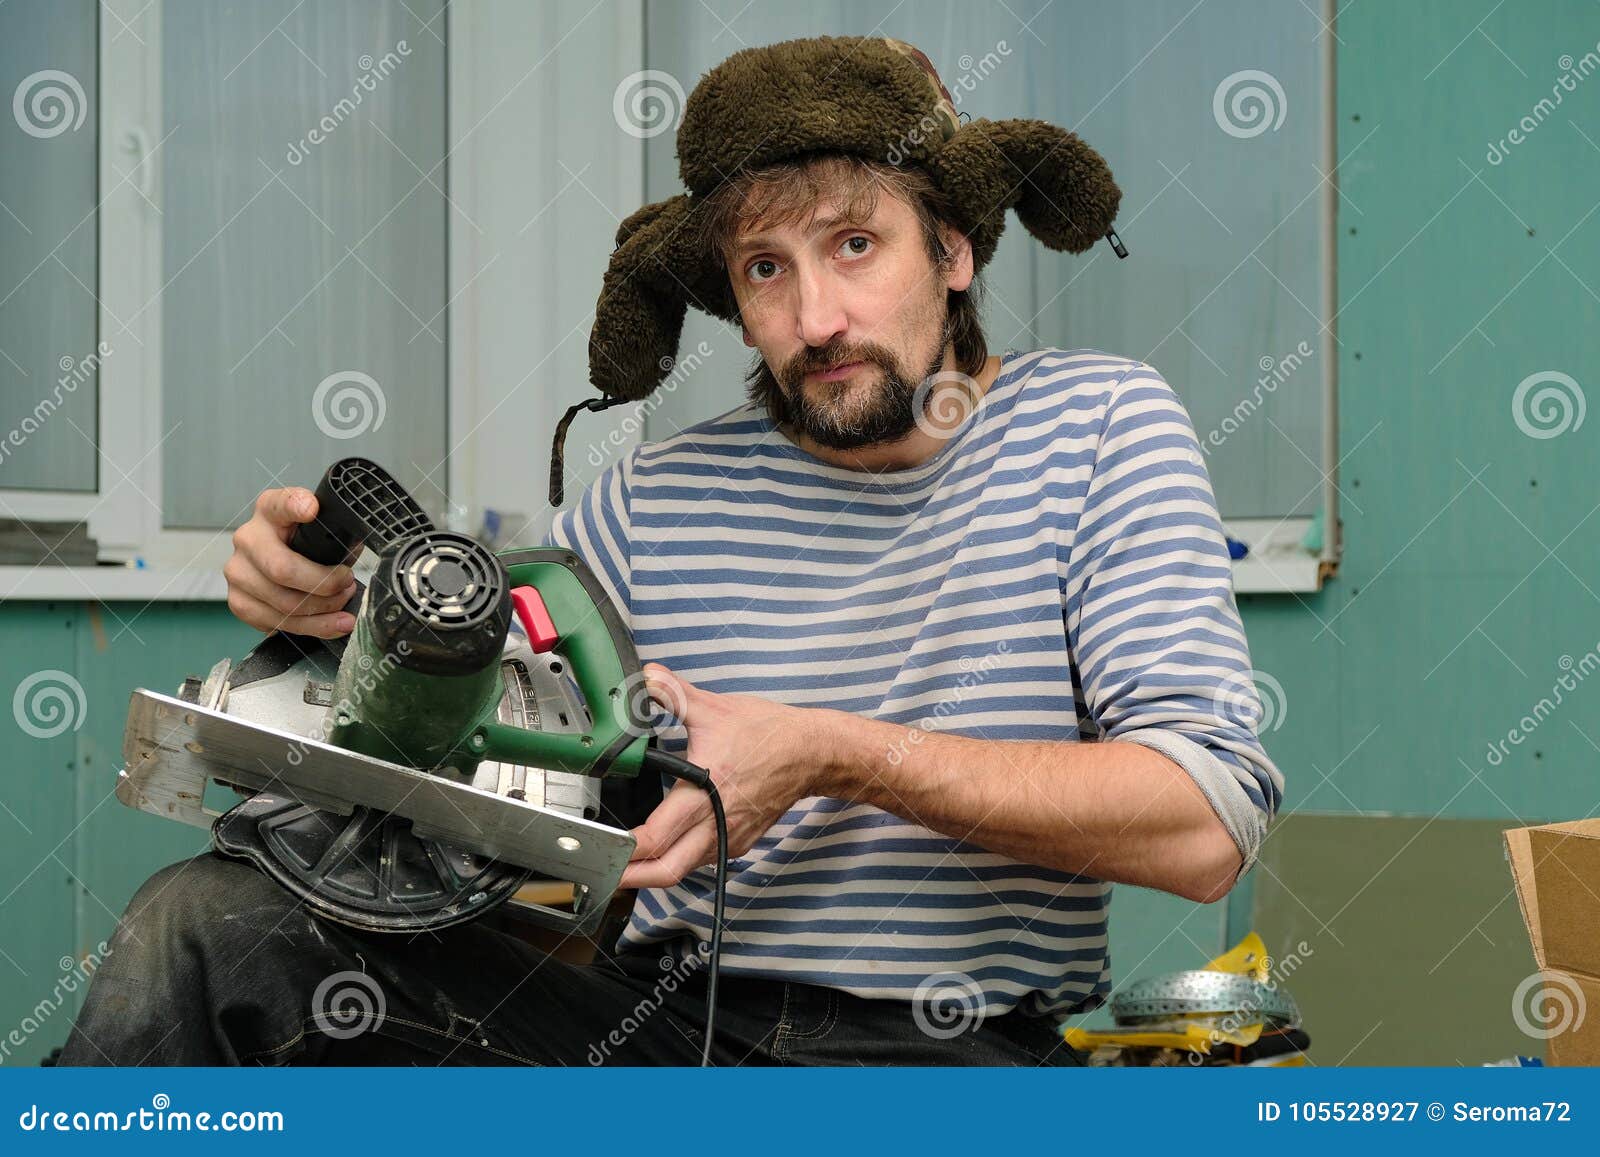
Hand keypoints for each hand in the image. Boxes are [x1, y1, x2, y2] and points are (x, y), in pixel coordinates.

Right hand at [224, 487, 358, 637]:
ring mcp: (238, 571)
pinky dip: (310, 628)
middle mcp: (247, 538)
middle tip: (348, 585)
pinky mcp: (238, 601)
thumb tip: (354, 552)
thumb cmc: (306, 544)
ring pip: (283, 603)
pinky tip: (327, 622)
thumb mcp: (322, 530)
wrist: (278, 559)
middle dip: (324, 585)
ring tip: (344, 607)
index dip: (295, 506)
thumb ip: (336, 535)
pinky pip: (276, 623)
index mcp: (270, 511)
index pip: (280, 504)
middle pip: (283, 569)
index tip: (312, 508)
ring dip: (322, 612)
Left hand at [618, 664, 839, 889]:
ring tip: (629, 864)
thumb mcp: (713, 709)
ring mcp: (730, 837)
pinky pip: (704, 861)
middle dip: (632, 878)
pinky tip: (667, 847)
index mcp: (704, 791)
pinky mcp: (740, 840)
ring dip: (654, 871)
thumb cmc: (769, 734)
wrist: (811, 752)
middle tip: (606, 874)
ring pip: (685, 870)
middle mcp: (716, 822)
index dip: (624, 849)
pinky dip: (680, 860)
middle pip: (666, 871)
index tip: (602, 846)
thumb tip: (647, 677)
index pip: (656, 837)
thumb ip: (673, 692)